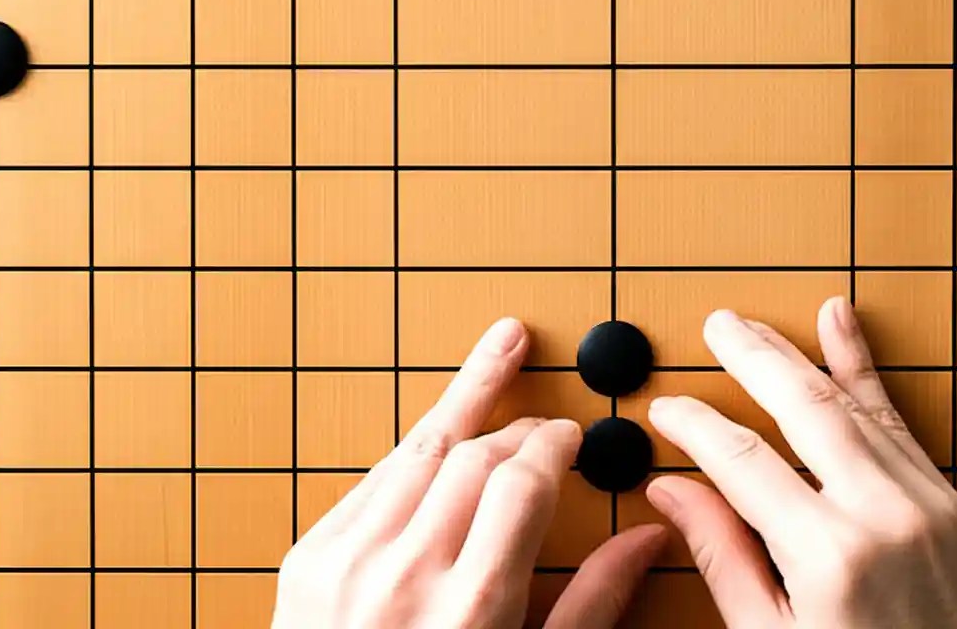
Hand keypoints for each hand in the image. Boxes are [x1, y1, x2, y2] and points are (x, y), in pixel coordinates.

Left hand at [272, 318, 666, 628]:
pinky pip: (374, 477)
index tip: (570, 435)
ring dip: (464, 403)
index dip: (553, 442)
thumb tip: (646, 539)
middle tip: (545, 423)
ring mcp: (349, 560)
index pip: (522, 482)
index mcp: (471, 609)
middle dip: (519, 428)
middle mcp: (406, 576)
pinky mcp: (310, 556)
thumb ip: (591, 603)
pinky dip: (416, 450)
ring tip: (498, 354)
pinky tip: (442, 432)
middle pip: (474, 457)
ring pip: (420, 449)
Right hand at [645, 299, 956, 627]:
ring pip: (854, 403)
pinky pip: (899, 425)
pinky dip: (867, 374)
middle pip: (804, 406)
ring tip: (761, 325)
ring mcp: (929, 504)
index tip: (667, 408)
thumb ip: (725, 559)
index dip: (696, 425)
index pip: (742, 461)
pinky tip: (844, 328)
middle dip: (753, 357)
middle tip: (717, 325)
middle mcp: (885, 515)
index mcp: (830, 556)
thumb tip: (674, 494)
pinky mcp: (956, 506)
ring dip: (803, 355)